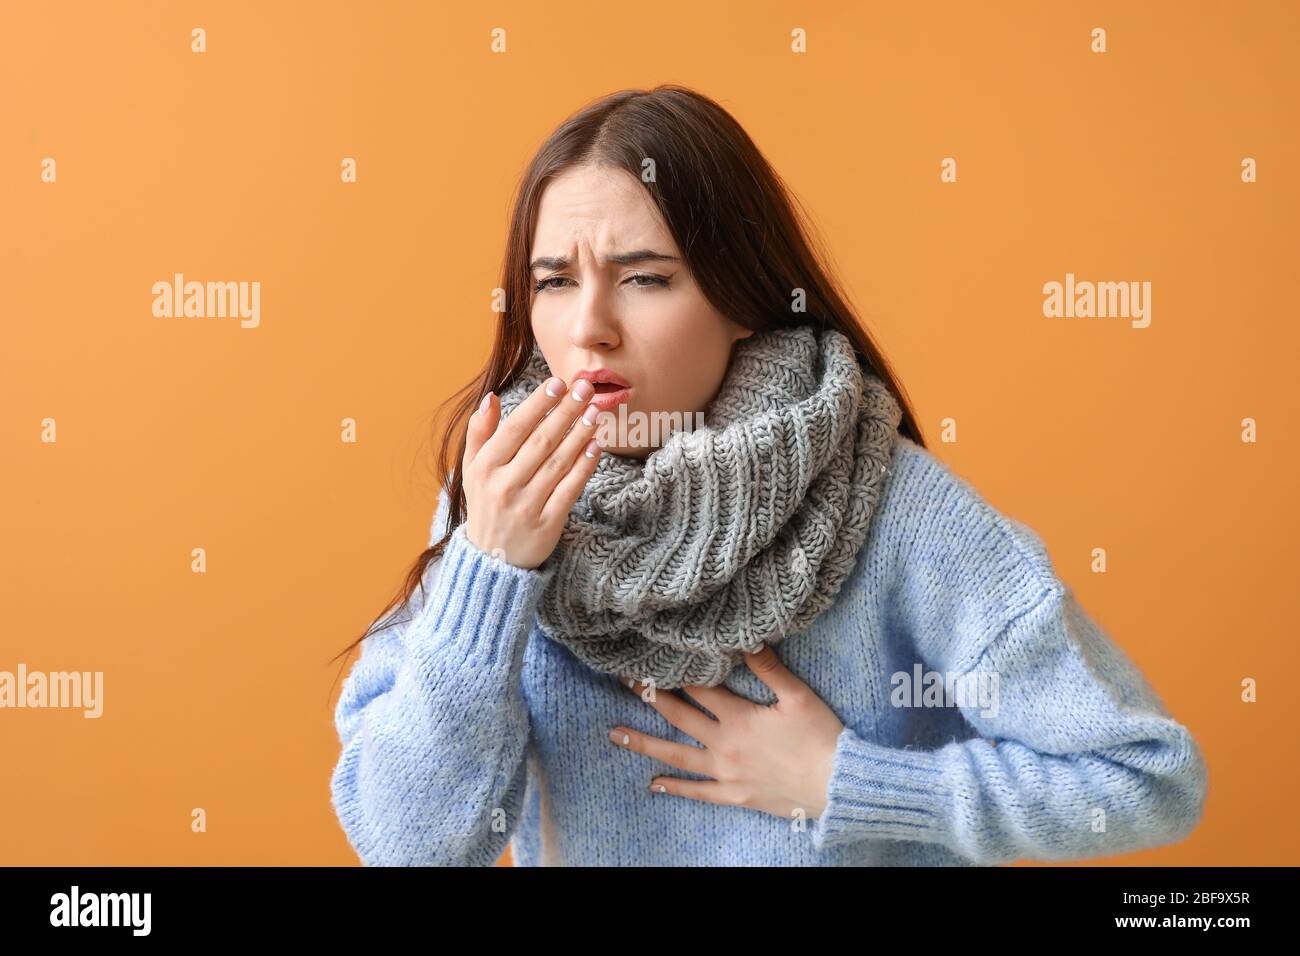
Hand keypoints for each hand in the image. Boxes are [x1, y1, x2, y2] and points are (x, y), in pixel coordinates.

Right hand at [462, 376, 602, 569]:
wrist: (492, 560)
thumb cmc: (486, 504)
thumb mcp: (472, 469)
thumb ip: (480, 432)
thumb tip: (492, 397)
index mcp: (484, 468)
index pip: (515, 428)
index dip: (538, 404)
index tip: (558, 383)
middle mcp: (504, 486)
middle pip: (541, 441)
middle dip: (565, 412)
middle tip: (585, 389)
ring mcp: (526, 506)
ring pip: (558, 463)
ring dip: (580, 435)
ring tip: (595, 412)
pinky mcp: (547, 524)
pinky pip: (570, 489)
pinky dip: (584, 467)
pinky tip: (596, 446)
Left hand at [608, 646, 844, 823]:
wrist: (837, 784)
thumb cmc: (821, 737)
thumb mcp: (797, 696)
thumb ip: (768, 668)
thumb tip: (744, 639)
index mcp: (738, 717)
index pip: (698, 688)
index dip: (673, 671)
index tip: (648, 658)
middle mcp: (724, 744)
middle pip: (679, 716)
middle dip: (649, 698)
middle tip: (623, 683)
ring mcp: (726, 772)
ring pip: (677, 756)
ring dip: (645, 744)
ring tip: (615, 734)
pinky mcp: (735, 794)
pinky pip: (698, 793)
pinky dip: (675, 788)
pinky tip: (654, 783)